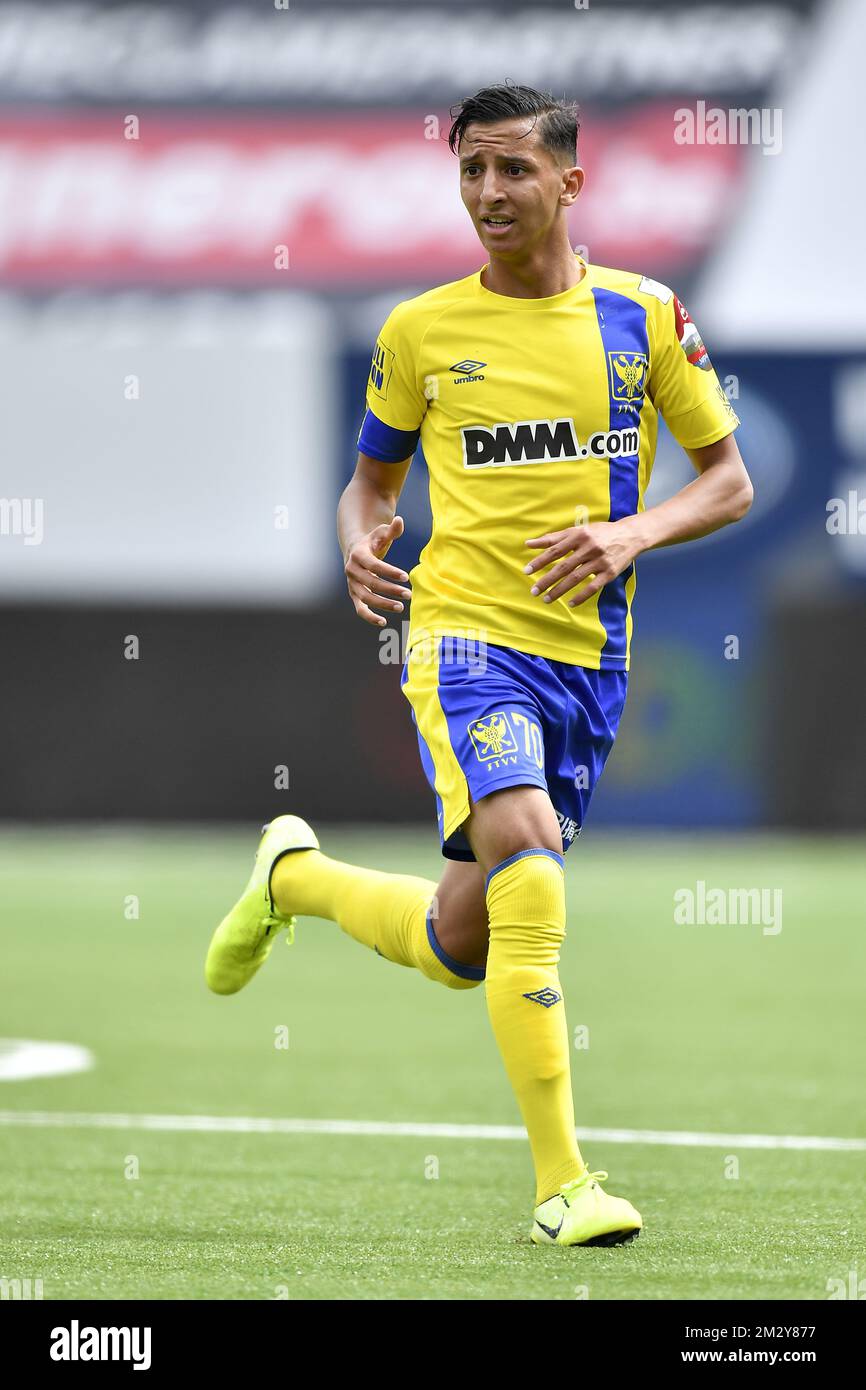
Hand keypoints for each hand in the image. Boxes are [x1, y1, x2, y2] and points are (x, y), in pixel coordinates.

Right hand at [344, 515, 411, 626]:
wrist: (355, 551)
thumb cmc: (373, 541)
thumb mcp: (381, 534)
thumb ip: (391, 530)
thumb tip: (399, 520)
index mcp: (358, 554)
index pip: (374, 565)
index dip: (389, 572)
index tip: (406, 576)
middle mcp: (352, 570)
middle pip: (371, 583)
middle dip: (390, 590)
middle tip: (409, 594)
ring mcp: (352, 584)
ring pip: (366, 598)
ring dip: (383, 604)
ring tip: (401, 607)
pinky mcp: (354, 595)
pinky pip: (360, 609)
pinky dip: (370, 617)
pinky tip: (384, 622)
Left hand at [523, 520, 640, 606]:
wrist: (630, 535)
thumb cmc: (600, 533)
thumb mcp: (578, 530)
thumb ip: (553, 538)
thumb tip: (528, 544)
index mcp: (579, 536)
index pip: (555, 550)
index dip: (540, 561)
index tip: (526, 571)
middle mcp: (589, 548)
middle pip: (563, 567)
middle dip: (547, 580)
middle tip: (534, 591)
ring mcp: (600, 561)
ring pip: (576, 578)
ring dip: (560, 590)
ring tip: (547, 599)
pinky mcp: (609, 572)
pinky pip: (593, 587)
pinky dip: (581, 596)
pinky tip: (570, 603)